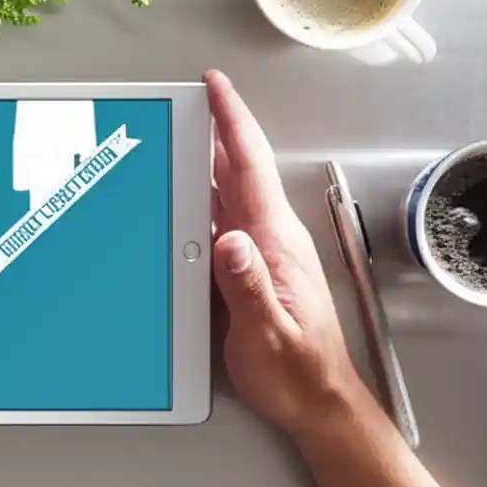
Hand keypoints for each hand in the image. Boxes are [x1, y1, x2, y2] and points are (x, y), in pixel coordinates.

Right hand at [206, 70, 379, 441]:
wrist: (317, 401)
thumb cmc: (296, 372)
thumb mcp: (268, 333)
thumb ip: (247, 286)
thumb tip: (227, 239)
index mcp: (274, 240)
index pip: (250, 167)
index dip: (231, 122)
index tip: (213, 86)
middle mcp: (268, 235)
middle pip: (237, 169)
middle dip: (211, 129)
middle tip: (177, 103)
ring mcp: (260, 249)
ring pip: (227, 191)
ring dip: (201, 162)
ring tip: (169, 138)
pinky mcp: (250, 266)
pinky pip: (221, 218)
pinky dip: (199, 197)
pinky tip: (178, 195)